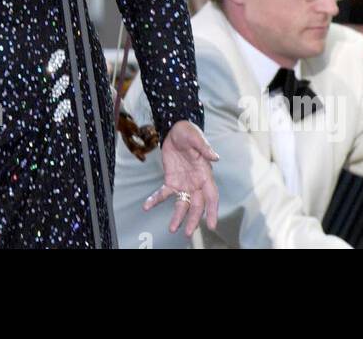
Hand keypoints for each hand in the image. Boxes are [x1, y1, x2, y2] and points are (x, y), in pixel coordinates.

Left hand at [142, 120, 218, 236]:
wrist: (175, 130)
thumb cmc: (189, 133)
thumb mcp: (196, 137)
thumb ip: (204, 148)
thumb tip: (215, 157)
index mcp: (205, 174)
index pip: (212, 196)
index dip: (212, 210)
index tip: (212, 225)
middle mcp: (196, 182)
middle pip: (197, 205)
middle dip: (193, 219)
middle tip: (188, 232)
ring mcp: (183, 183)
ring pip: (182, 203)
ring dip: (178, 216)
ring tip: (172, 229)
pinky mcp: (171, 180)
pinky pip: (163, 193)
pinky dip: (156, 200)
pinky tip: (147, 206)